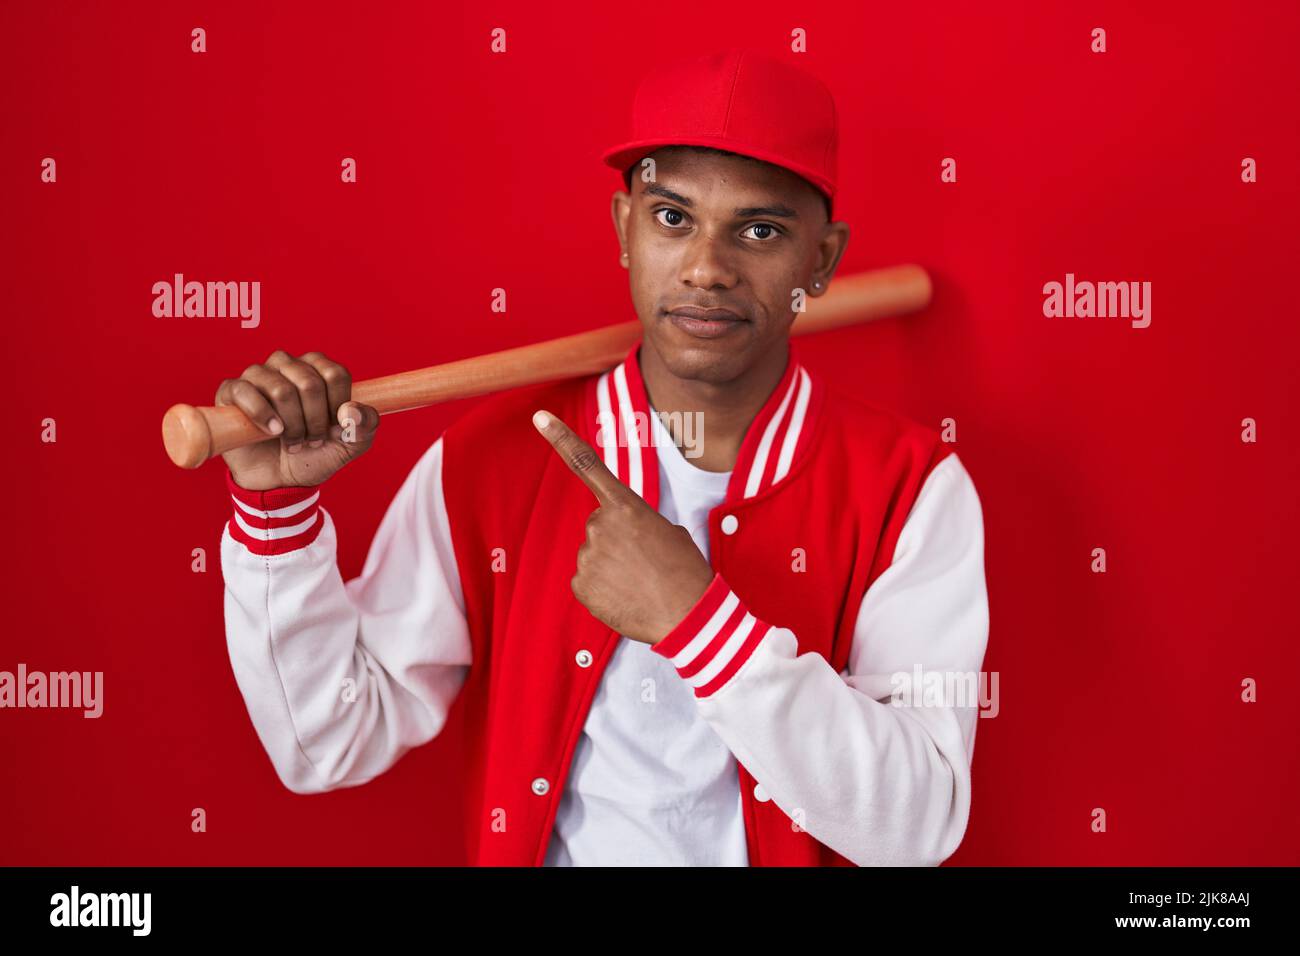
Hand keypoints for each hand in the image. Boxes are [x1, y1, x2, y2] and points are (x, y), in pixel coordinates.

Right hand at [215, 349, 379, 490]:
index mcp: (318, 370)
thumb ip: (365, 425)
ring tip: (292, 441)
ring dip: (292, 424)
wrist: (281, 480)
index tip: (335, 428)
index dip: (338, 406)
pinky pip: (244, 390)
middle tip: (312, 440)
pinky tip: (272, 431)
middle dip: (315, 421)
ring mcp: (258, 376)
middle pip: (309, 382)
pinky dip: (261, 414)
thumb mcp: (351, 445)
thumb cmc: (315, 455)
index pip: (335, 374)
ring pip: (280, 389)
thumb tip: (351, 411)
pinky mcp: (232, 391)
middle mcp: (288, 366)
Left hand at [532, 408, 715, 644]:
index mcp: (626, 506)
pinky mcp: (580, 585)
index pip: (587, 465)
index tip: (539, 418)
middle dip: (616, 541)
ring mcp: (587, 556)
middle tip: (644, 562)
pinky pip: (587, 582)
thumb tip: (622, 540)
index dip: (560, 438)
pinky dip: (604, 590)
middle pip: (598, 527)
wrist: (687, 615)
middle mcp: (600, 526)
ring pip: (593, 556)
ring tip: (639, 582)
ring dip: (611, 567)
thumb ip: (637, 525)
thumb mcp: (669, 533)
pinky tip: (626, 597)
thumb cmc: (685, 572)